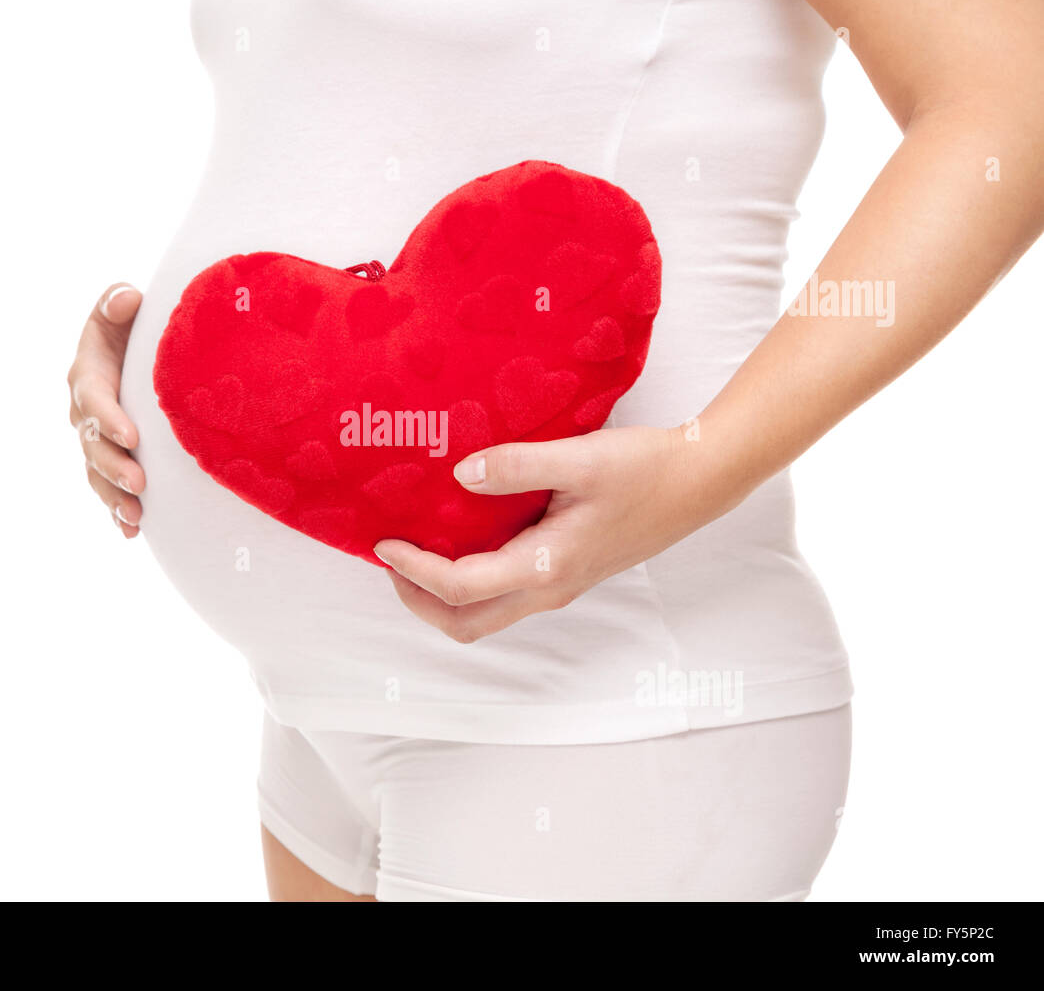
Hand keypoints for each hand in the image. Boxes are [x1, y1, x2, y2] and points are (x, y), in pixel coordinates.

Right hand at [68, 282, 146, 537]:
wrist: (142, 352)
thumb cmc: (134, 327)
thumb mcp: (123, 309)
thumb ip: (118, 304)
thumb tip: (127, 300)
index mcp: (88, 375)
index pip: (93, 398)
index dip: (108, 418)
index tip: (131, 435)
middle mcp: (86, 411)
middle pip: (92, 444)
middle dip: (113, 466)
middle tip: (139, 482)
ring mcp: (97, 440)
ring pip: (97, 473)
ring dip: (114, 496)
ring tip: (135, 515)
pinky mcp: (112, 460)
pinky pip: (109, 490)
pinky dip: (118, 512)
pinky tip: (133, 531)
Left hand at [374, 425, 738, 642]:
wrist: (699, 481)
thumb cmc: (644, 468)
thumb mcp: (578, 459)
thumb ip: (516, 467)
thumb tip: (460, 475)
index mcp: (545, 566)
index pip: (460, 587)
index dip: (413, 569)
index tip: (382, 542)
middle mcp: (549, 588)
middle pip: (467, 624)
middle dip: (419, 601)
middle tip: (391, 562)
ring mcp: (560, 586)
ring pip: (488, 614)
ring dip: (444, 595)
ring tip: (418, 553)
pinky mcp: (568, 572)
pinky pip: (507, 594)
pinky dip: (472, 581)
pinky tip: (465, 539)